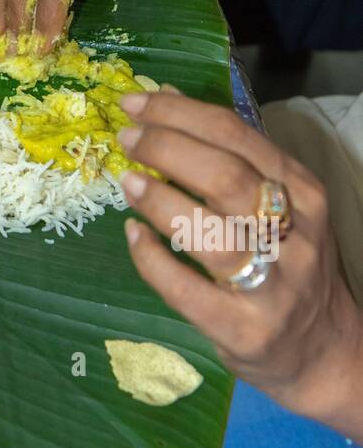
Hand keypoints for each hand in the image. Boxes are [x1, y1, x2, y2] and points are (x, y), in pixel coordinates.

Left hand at [117, 91, 362, 438]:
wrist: (322, 349)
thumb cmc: (285, 262)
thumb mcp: (277, 203)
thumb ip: (228, 155)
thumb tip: (164, 98)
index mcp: (301, 190)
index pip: (236, 135)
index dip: (179, 113)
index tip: (135, 102)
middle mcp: (293, 233)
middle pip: (224, 175)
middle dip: (166, 148)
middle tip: (127, 139)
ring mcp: (272, 284)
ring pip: (209, 231)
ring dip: (159, 200)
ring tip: (127, 181)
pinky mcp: (245, 328)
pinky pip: (187, 289)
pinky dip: (152, 259)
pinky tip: (133, 235)